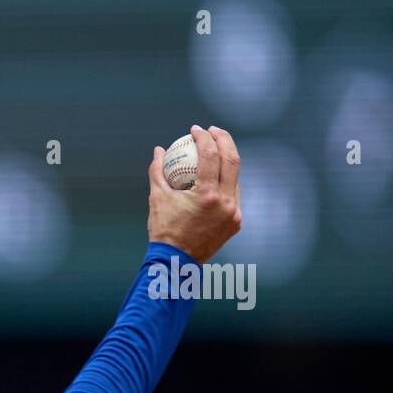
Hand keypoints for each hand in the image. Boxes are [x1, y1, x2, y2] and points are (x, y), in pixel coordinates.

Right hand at [147, 125, 241, 263]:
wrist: (176, 262)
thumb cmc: (163, 230)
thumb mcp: (156, 199)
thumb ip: (158, 171)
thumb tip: (159, 150)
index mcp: (207, 195)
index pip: (210, 155)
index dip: (203, 137)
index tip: (195, 130)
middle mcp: (226, 202)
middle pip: (232, 160)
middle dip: (223, 139)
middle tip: (212, 130)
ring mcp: (234, 213)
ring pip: (235, 178)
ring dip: (226, 161)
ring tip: (215, 151)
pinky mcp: (236, 222)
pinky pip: (233, 195)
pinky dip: (225, 183)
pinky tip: (215, 178)